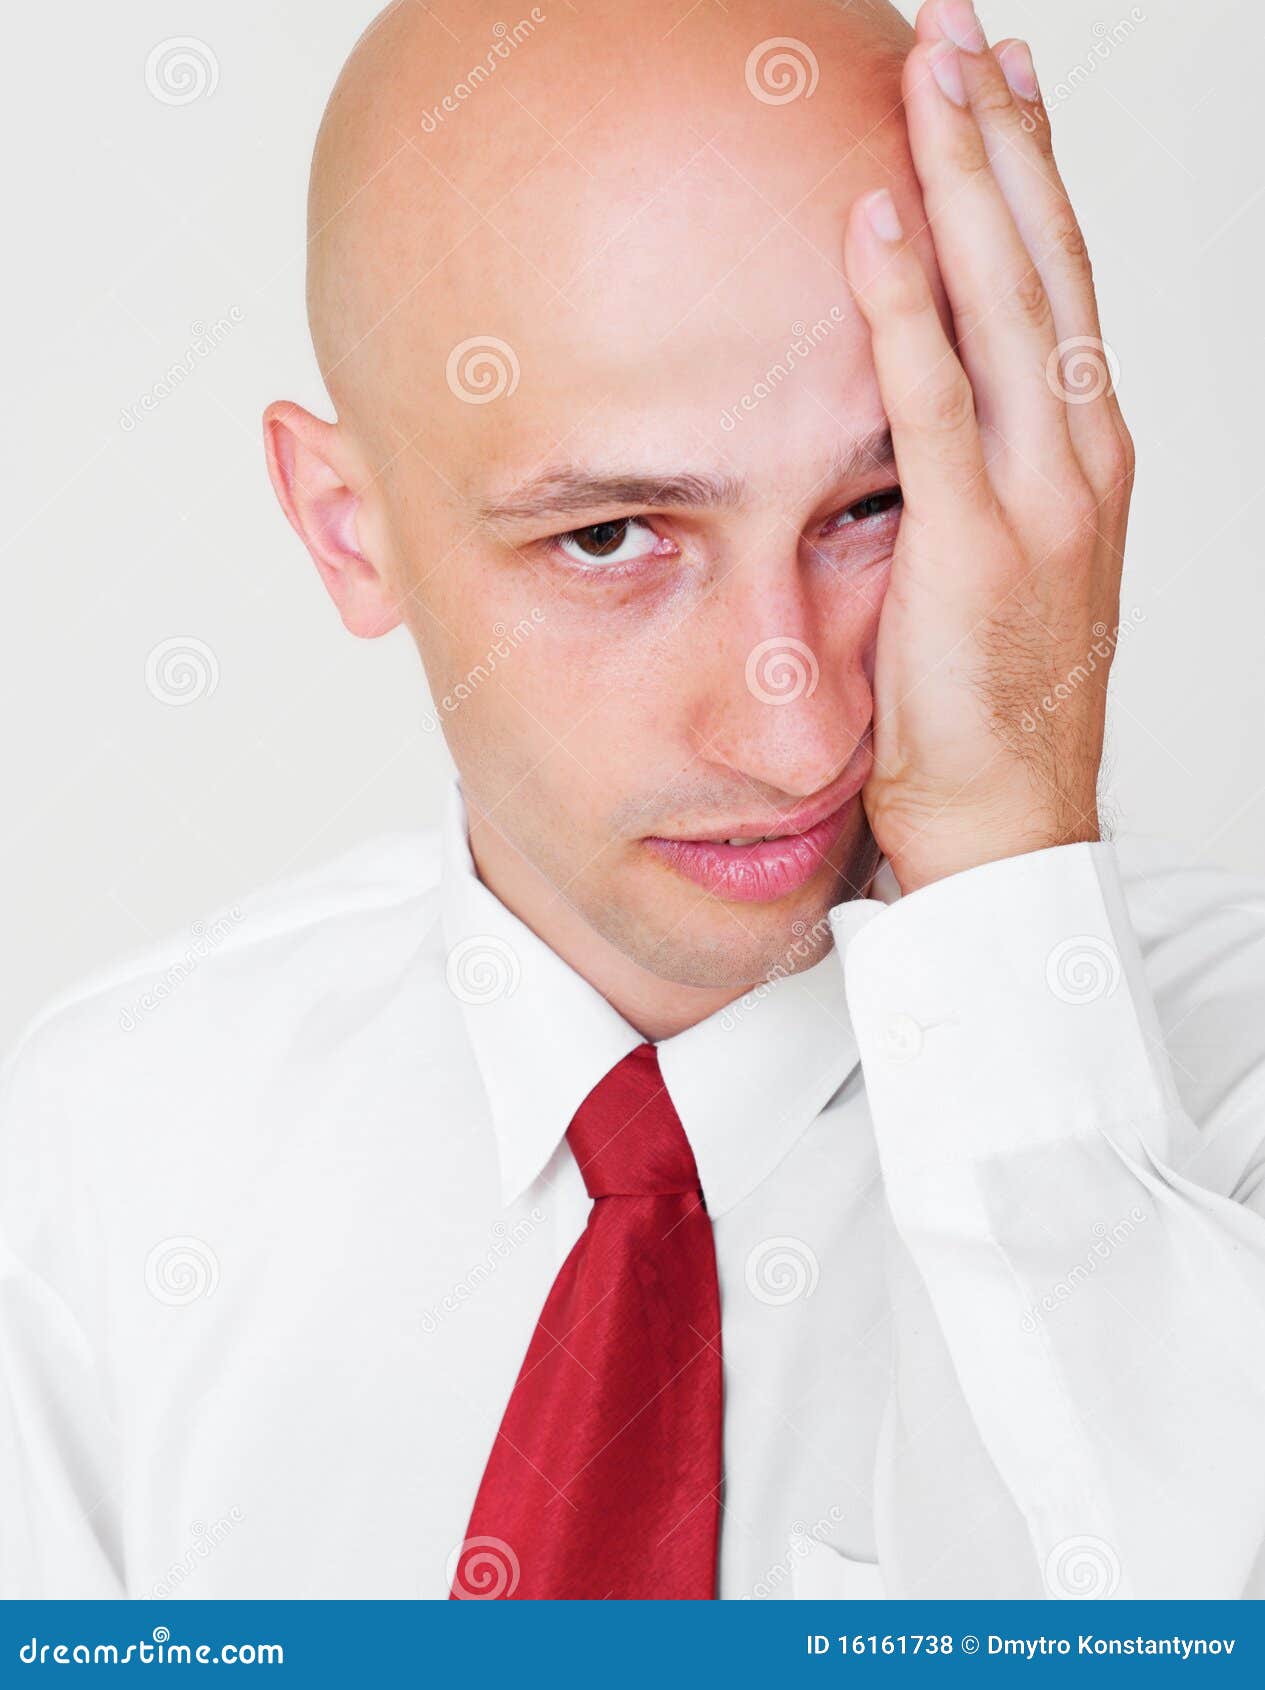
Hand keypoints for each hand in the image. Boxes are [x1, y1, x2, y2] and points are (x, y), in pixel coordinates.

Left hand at [843, 1, 1134, 895]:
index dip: (1030, 176)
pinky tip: (875, 221)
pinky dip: (905, 310)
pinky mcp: (978, 546)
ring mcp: (1042, 497)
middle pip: (1048, 262)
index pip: (1061, 284)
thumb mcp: (1004, 570)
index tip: (998, 86)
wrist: (1015, 826)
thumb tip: (916, 418)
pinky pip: (933, 404)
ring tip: (931, 71)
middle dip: (1003, 135)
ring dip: (966, 179)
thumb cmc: (999, 708)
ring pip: (1010, 303)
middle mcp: (1083, 456)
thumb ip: (974, 480)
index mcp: (1088, 456)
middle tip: (965, 30)